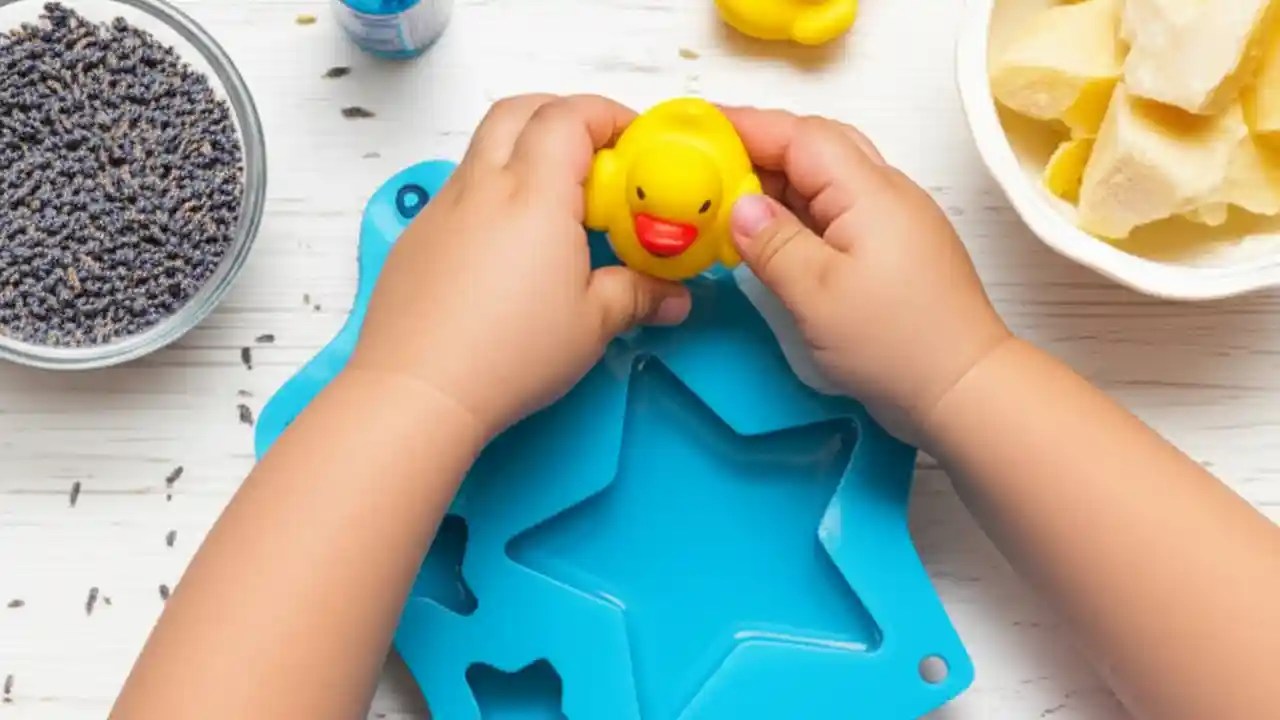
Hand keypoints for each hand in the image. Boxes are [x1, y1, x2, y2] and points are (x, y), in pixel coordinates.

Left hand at [350, 94, 690, 437]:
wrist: (417, 390)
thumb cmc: (509, 354)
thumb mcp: (592, 325)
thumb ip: (638, 297)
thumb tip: (673, 296)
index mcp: (535, 193)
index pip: (570, 116)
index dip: (608, 116)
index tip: (635, 144)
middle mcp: (484, 185)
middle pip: (520, 111)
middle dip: (562, 116)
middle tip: (596, 154)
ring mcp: (443, 208)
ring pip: (485, 148)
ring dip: (523, 152)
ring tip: (556, 204)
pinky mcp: (418, 237)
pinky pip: (460, 191)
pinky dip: (493, 193)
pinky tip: (510, 246)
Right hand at [722, 108, 1009, 442]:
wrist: (965, 388)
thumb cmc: (896, 343)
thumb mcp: (818, 295)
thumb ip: (773, 244)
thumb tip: (739, 206)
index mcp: (869, 191)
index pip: (800, 135)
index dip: (747, 126)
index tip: (698, 128)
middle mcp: (885, 192)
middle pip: (815, 146)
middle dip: (758, 146)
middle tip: (705, 161)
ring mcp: (892, 220)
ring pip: (826, 178)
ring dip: (776, 179)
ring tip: (726, 195)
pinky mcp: (891, 248)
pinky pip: (836, 208)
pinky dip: (796, 209)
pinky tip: (769, 231)